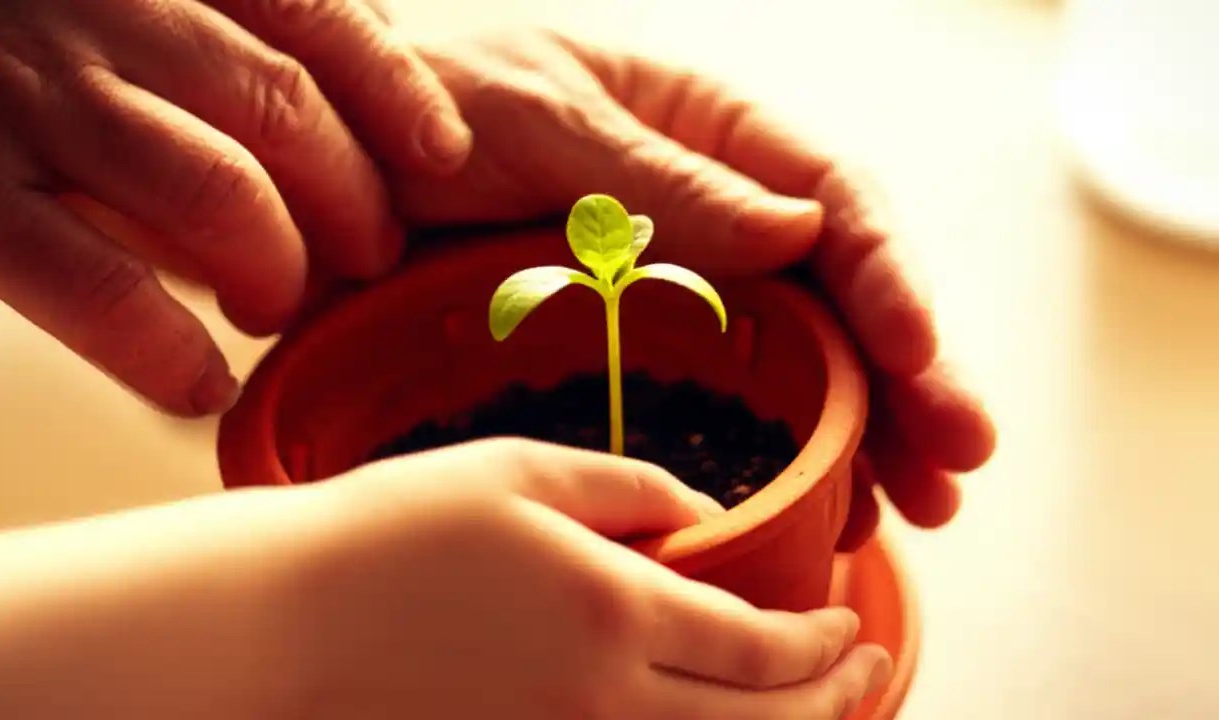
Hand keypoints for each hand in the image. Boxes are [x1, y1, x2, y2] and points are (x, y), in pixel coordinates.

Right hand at [0, 0, 469, 415]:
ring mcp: (24, 96)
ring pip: (219, 193)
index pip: (313, 15)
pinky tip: (199, 382)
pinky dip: (170, 352)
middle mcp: (96, 12)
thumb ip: (211, 52)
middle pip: (284, 110)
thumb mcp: (112, 13)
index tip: (446, 155)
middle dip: (351, 202)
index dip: (396, 91)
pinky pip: (102, 288)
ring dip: (276, 271)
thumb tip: (343, 129)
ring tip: (274, 311)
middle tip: (364, 260)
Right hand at [281, 439, 892, 718]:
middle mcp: (605, 701)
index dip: (825, 643)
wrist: (290, 620)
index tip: (851, 619)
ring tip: (820, 712)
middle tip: (868, 669)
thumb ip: (634, 488)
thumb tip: (707, 516)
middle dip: (833, 701)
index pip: (763, 648)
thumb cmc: (397, 528)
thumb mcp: (524, 471)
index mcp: (613, 610)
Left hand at [381, 31, 996, 547]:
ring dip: (862, 435)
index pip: (833, 199)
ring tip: (911, 511)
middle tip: (954, 465)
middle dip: (907, 381)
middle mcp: (710, 213)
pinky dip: (774, 457)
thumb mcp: (543, 122)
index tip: (919, 359)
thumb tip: (799, 229)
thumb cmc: (430, 105)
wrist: (330, 158)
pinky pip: (720, 403)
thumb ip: (661, 180)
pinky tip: (817, 509)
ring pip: (797, 362)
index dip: (889, 280)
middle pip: (838, 297)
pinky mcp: (628, 350)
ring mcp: (674, 288)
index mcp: (706, 134)